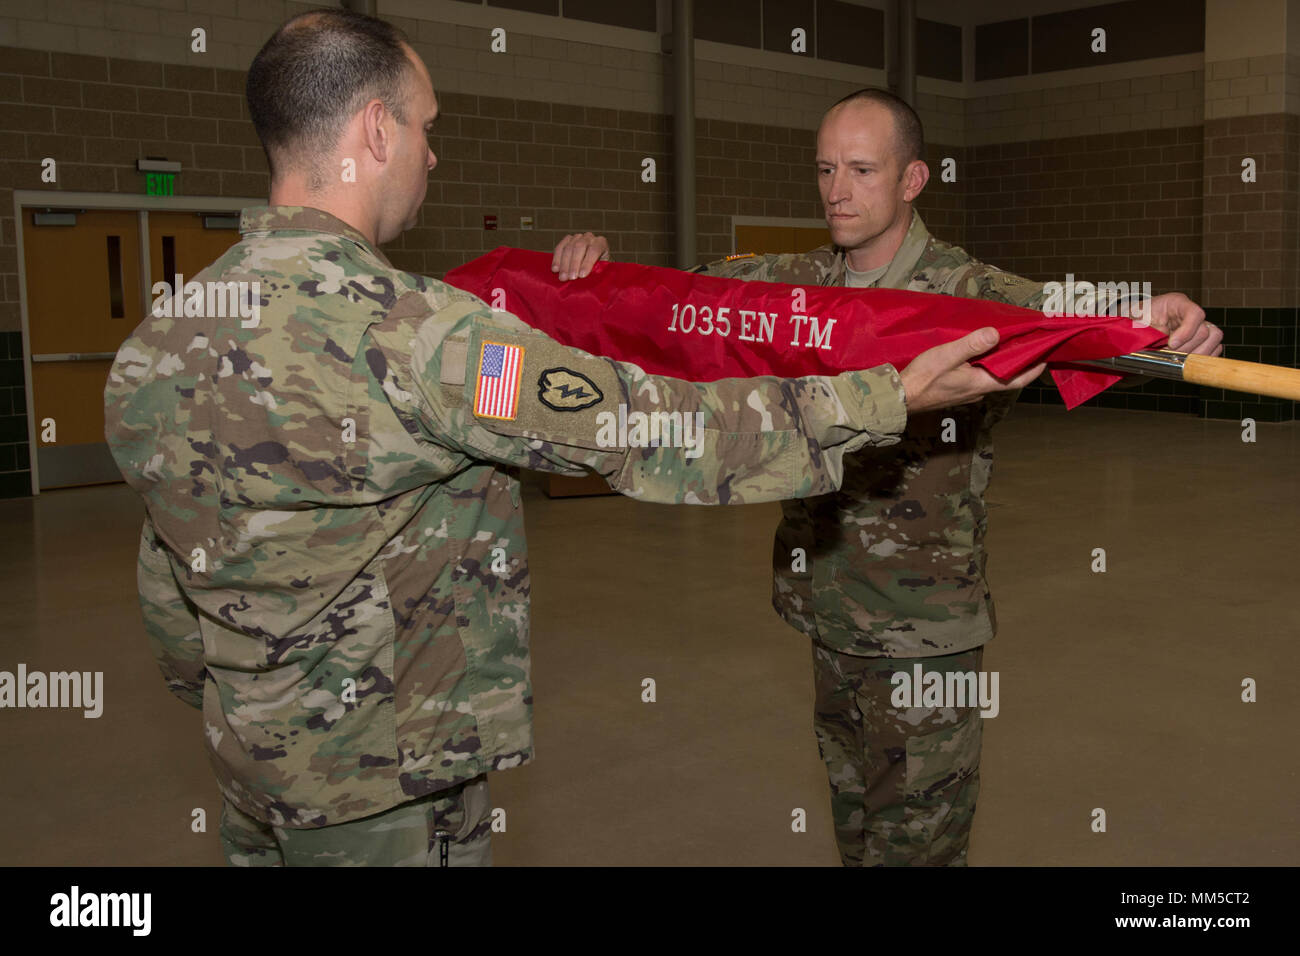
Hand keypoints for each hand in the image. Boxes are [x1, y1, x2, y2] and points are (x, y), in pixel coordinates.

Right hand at [552, 232, 609, 279]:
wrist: (591, 266)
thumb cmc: (598, 270)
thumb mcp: (602, 271)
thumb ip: (597, 272)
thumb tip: (586, 278)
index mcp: (601, 243)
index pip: (594, 250)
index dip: (588, 262)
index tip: (582, 275)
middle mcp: (589, 237)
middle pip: (579, 246)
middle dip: (574, 263)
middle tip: (571, 278)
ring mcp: (577, 237)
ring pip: (568, 247)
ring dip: (564, 264)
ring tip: (563, 277)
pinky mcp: (566, 240)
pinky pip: (559, 248)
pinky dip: (556, 259)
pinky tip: (555, 269)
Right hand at [899, 327, 1044, 413]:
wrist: (900, 398)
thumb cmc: (922, 378)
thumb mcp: (946, 355)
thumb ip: (971, 345)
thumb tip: (996, 334)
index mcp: (981, 383)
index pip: (1017, 379)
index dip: (1034, 369)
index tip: (1046, 356)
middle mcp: (978, 392)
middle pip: (1006, 377)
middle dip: (1017, 362)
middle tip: (1026, 344)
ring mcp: (967, 394)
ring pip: (991, 378)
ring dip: (1000, 364)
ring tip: (1004, 345)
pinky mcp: (956, 392)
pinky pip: (978, 378)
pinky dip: (985, 367)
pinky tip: (979, 356)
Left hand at [1141, 293, 1222, 355]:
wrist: (1136, 329)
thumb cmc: (1137, 320)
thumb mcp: (1135, 319)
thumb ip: (1146, 326)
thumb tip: (1162, 334)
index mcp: (1176, 303)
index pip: (1194, 313)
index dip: (1187, 331)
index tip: (1172, 344)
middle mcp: (1191, 314)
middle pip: (1204, 331)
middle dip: (1186, 348)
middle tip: (1167, 354)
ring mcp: (1199, 327)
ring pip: (1214, 339)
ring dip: (1196, 355)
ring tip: (1176, 359)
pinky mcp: (1202, 340)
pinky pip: (1215, 349)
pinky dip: (1202, 358)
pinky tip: (1185, 361)